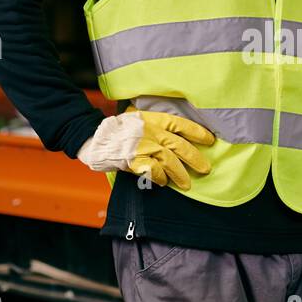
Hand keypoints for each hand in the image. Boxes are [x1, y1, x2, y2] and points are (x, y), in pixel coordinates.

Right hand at [77, 106, 214, 188]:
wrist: (92, 139)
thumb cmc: (115, 131)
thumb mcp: (136, 120)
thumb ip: (154, 126)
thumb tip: (176, 136)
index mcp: (151, 118)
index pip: (179, 123)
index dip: (196, 132)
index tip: (209, 140)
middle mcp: (148, 131)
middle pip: (178, 145)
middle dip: (194, 158)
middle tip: (205, 168)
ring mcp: (140, 145)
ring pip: (168, 160)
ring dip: (179, 173)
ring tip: (186, 183)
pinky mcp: (132, 159)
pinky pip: (152, 170)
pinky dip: (160, 177)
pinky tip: (163, 182)